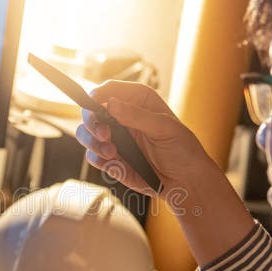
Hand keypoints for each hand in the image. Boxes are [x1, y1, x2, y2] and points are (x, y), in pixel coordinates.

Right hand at [76, 80, 209, 207]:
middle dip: (92, 122)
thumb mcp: (165, 129)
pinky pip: (93, 155)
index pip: (110, 89)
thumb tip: (111, 103)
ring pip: (86, 133)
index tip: (93, 101)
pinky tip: (112, 162)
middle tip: (104, 135)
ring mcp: (114, 138)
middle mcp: (122, 117)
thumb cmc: (182, 149)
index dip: (98, 93)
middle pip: (91, 111)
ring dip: (92, 142)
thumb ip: (137, 116)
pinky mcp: (111, 159)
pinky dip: (97, 158)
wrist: (185, 181)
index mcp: (137, 101)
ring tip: (111, 152)